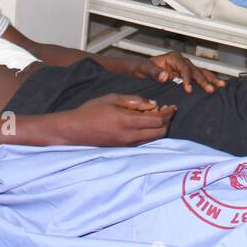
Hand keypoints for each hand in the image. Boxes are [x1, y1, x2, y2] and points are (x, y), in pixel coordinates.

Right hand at [62, 93, 176, 146]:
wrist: (74, 131)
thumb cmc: (91, 111)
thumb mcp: (112, 98)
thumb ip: (134, 100)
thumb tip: (152, 104)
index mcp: (128, 121)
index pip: (158, 121)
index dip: (169, 113)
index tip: (172, 106)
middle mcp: (130, 136)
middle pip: (160, 133)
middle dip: (167, 121)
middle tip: (166, 110)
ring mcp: (127, 145)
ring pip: (153, 139)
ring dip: (159, 128)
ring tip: (154, 115)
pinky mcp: (124, 148)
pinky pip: (144, 142)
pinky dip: (150, 133)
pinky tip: (144, 123)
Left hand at [130, 51, 225, 94]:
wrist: (143, 67)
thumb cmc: (144, 67)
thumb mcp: (146, 69)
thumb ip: (155, 72)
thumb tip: (165, 76)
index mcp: (174, 58)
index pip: (184, 68)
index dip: (187, 78)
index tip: (188, 89)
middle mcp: (182, 61)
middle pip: (195, 70)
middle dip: (203, 80)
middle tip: (210, 89)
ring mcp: (185, 66)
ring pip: (200, 72)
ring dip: (210, 79)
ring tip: (221, 85)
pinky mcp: (186, 72)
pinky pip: (198, 76)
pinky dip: (207, 80)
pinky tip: (215, 85)